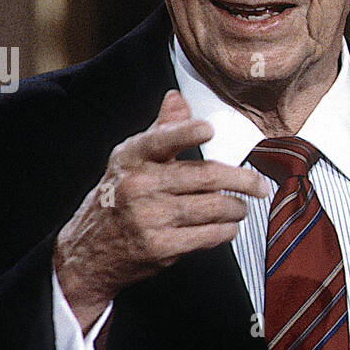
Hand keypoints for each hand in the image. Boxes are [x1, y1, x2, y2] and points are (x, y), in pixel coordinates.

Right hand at [53, 89, 265, 331]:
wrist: (90, 250)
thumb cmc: (118, 198)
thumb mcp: (132, 161)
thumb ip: (161, 130)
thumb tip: (178, 98)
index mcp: (132, 158)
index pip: (161, 140)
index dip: (186, 133)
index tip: (209, 129)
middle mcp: (138, 185)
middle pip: (204, 177)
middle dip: (242, 180)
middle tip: (259, 185)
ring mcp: (149, 218)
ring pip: (212, 207)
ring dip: (237, 208)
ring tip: (243, 207)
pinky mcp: (160, 247)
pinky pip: (208, 235)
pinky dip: (226, 231)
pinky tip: (230, 226)